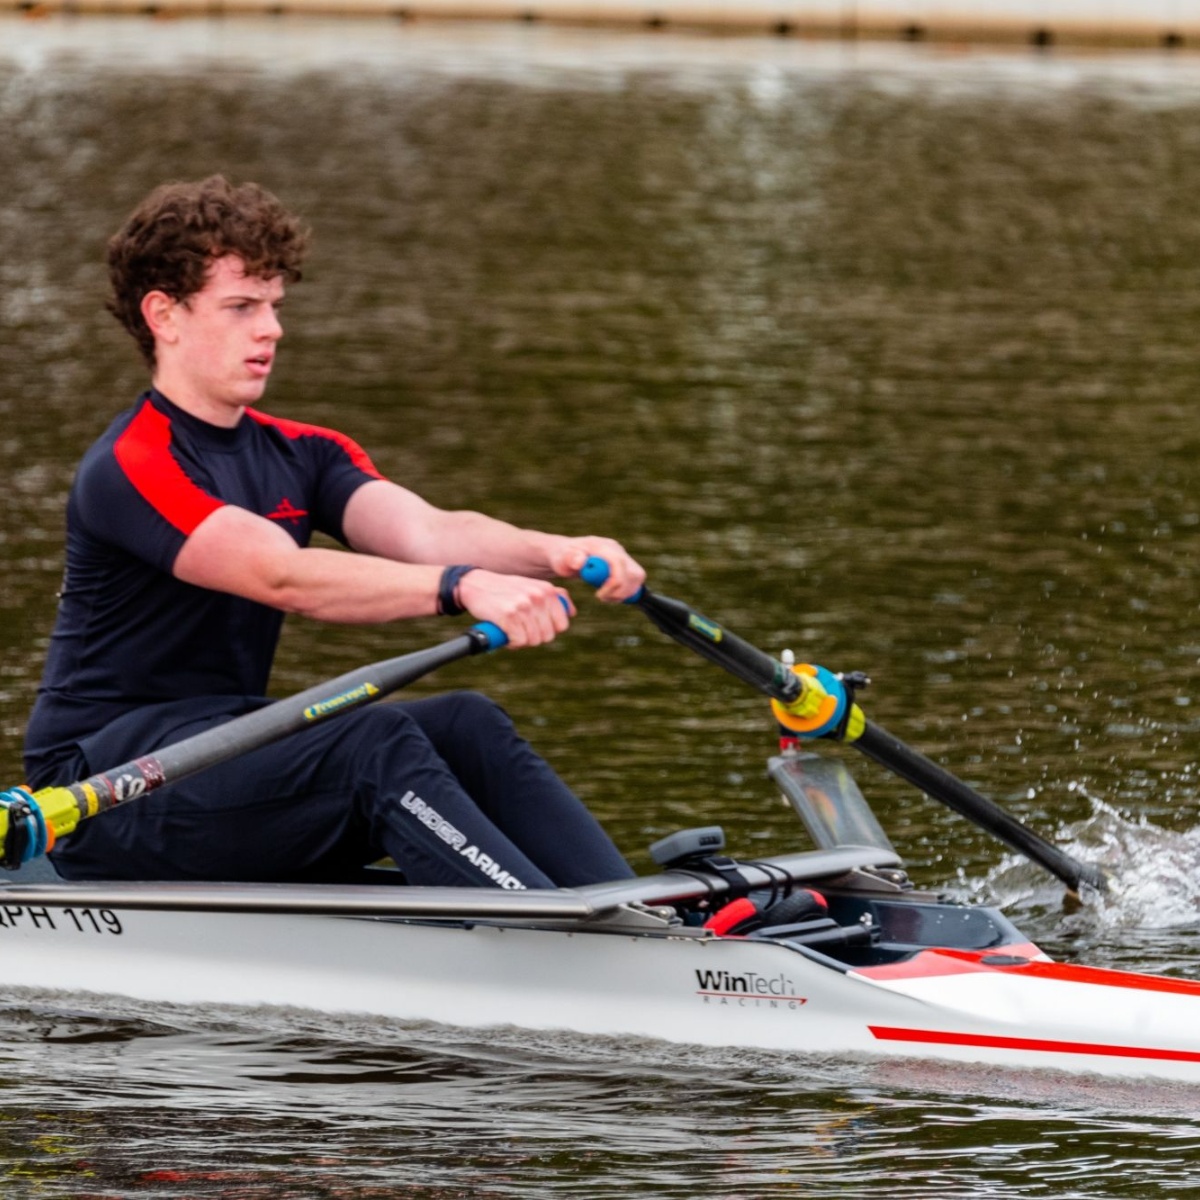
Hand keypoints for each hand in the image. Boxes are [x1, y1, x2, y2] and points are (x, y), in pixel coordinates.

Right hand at [457, 570, 574, 648]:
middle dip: (533, 637)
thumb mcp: (532, 586)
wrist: (474, 585)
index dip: (547, 630)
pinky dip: (510, 642)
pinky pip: (519, 642)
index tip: (533, 626)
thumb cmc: (505, 590)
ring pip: (534, 641)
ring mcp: (524, 605)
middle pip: (547, 636)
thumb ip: (553, 597)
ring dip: (520, 640)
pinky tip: (503, 631)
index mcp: (547, 590)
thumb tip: (572, 613)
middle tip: (518, 628)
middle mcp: (539, 596)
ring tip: (510, 628)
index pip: (562, 625)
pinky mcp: (509, 615)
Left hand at [553, 538, 645, 602]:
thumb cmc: (561, 558)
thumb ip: (570, 559)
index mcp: (602, 546)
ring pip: (637, 578)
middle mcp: (617, 549)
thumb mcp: (561, 559)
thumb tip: (580, 561)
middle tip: (602, 597)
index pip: (620, 564)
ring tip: (605, 595)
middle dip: (621, 591)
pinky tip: (610, 593)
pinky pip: (635, 581)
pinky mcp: (625, 564)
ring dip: (624, 593)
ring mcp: (623, 555)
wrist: (565, 554)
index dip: (614, 583)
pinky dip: (626, 592)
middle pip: (634, 573)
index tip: (599, 595)